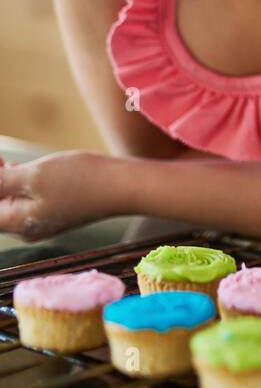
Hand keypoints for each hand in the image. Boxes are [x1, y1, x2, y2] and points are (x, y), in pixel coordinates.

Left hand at [0, 151, 115, 241]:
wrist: (122, 187)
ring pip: (8, 201)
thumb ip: (0, 180)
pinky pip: (25, 199)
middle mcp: (24, 227)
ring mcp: (40, 220)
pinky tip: (18, 167)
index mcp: (15, 223)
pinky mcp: (53, 210)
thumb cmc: (80, 180)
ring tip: (3, 160)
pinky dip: (17, 183)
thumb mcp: (34, 176)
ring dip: (2, 181)